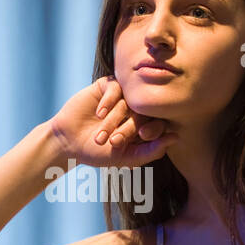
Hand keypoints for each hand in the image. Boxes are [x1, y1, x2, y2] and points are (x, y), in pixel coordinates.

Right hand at [48, 77, 178, 167]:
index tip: (139, 139)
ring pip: (129, 100)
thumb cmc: (97, 153)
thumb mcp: (126, 158)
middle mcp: (135, 109)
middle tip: (114, 141)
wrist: (68, 143)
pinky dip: (109, 101)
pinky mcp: (106, 86)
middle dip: (130, 128)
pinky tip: (99, 113)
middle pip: (146, 111)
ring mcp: (122, 96)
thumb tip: (176, 137)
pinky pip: (116, 86)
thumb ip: (151, 151)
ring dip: (114, 119)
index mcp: (144, 126)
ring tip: (101, 136)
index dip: (152, 130)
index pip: (160, 122)